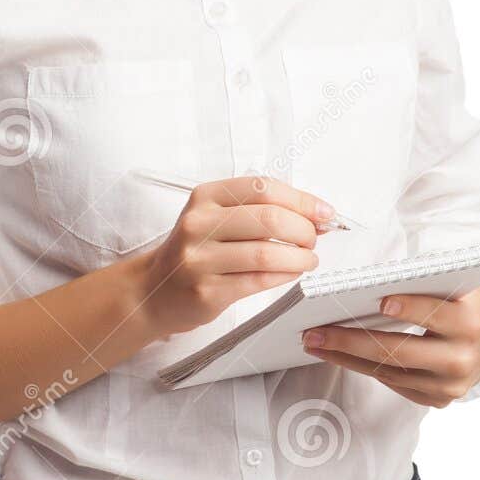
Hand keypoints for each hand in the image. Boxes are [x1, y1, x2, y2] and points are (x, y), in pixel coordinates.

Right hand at [135, 174, 333, 340]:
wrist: (155, 290)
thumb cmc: (196, 250)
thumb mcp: (217, 216)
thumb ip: (261, 210)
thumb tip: (317, 214)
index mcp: (205, 196)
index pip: (263, 188)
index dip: (302, 200)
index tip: (324, 212)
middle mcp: (199, 224)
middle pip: (269, 218)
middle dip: (304, 229)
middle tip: (314, 238)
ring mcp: (200, 259)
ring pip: (267, 254)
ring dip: (299, 257)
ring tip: (308, 258)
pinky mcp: (207, 291)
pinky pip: (259, 281)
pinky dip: (285, 276)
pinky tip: (292, 272)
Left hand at [300, 275, 479, 407]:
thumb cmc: (463, 299)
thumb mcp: (455, 284)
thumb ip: (424, 284)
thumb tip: (369, 284)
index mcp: (471, 322)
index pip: (438, 314)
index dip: (412, 307)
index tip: (381, 300)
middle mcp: (463, 358)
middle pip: (401, 351)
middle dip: (352, 341)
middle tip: (315, 331)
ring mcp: (451, 385)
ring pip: (391, 372)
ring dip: (347, 357)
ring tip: (315, 342)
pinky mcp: (439, 399)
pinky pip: (395, 384)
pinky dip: (364, 368)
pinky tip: (338, 355)